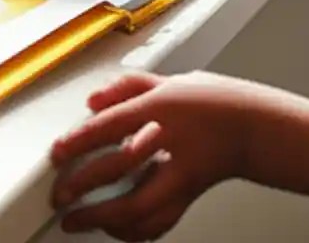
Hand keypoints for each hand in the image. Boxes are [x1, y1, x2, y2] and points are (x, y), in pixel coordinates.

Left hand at [50, 71, 270, 241]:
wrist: (252, 127)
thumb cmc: (209, 102)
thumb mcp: (167, 81)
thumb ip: (125, 87)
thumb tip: (91, 101)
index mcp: (162, 108)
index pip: (111, 124)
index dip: (79, 140)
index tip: (55, 153)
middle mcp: (171, 142)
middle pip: (120, 167)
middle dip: (83, 184)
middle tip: (59, 194)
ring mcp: (181, 173)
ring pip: (140, 206)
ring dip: (103, 219)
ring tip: (76, 222)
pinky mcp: (189, 196)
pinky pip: (159, 222)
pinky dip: (132, 232)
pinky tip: (112, 230)